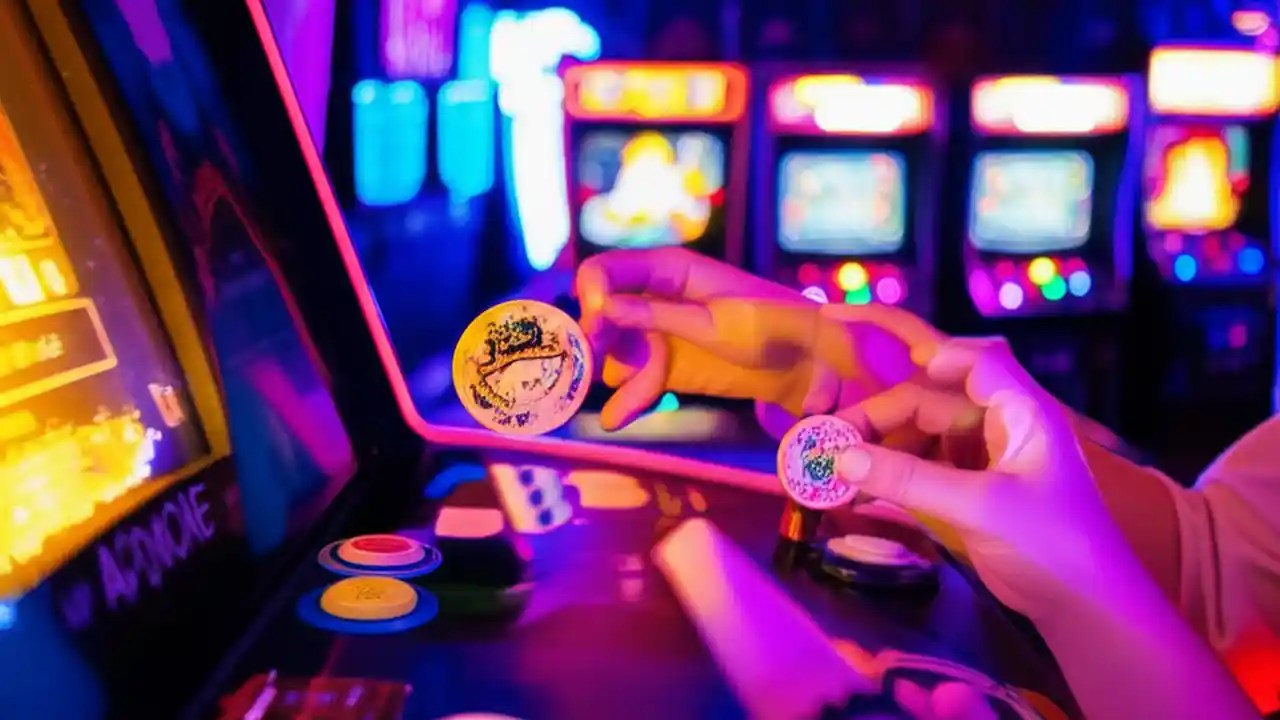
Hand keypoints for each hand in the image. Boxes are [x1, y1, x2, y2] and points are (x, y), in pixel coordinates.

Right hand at [575, 248, 916, 429]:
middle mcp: (654, 297)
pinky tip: (617, 418)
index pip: (605, 272)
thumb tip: (604, 307)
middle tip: (585, 373)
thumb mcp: (714, 322)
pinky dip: (628, 397)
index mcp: (666, 270)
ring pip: (614, 351)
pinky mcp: (668, 365)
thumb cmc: (770, 325)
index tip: (592, 327)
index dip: (591, 297)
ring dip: (610, 374)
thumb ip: (658, 316)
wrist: (809, 362)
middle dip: (592, 343)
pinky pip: (636, 379)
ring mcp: (658, 333)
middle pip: (601, 314)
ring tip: (613, 403)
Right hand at [834, 334, 1130, 623]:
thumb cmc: (1049, 544)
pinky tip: (864, 489)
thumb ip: (908, 480)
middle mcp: (1005, 427)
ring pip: (926, 436)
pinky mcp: (976, 493)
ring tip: (839, 468)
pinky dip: (897, 475)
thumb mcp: (977, 507)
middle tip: (833, 442)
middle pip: (937, 402)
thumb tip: (841, 457)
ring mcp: (990, 461)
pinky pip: (928, 469)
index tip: (887, 377)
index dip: (939, 358)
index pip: (981, 361)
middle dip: (885, 418)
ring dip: (885, 448)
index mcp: (1023, 413)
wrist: (1086, 609)